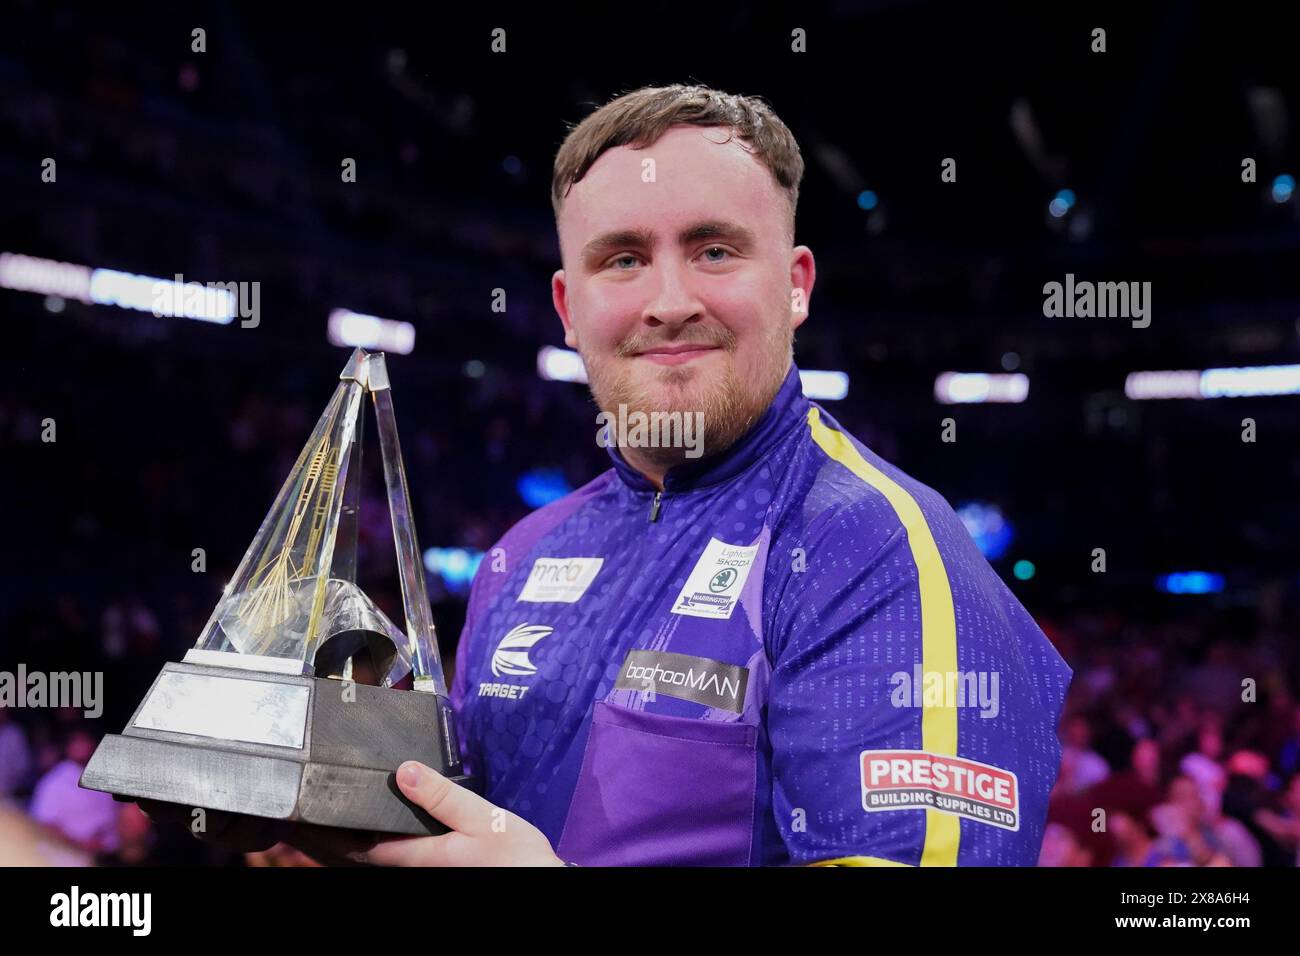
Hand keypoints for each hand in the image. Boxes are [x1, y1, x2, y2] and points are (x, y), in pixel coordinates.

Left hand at [284, 761, 565, 866]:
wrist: (540, 881)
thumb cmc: (517, 857)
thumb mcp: (485, 818)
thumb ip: (442, 796)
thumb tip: (404, 770)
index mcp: (419, 857)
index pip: (359, 845)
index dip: (328, 830)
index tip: (304, 812)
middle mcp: (415, 870)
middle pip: (359, 856)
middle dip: (330, 837)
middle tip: (304, 815)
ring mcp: (424, 872)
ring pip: (373, 859)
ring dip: (348, 842)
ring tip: (327, 821)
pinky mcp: (436, 869)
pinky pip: (391, 858)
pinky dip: (372, 846)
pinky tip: (371, 833)